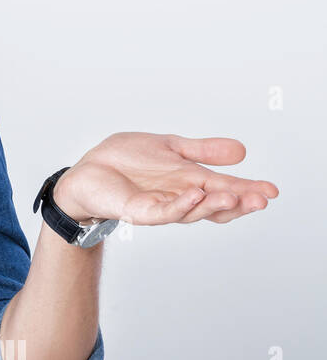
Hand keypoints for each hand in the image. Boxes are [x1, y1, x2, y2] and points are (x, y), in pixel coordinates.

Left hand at [51, 132, 278, 225]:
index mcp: (189, 182)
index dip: (247, 191)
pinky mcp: (138, 211)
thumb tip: (242, 151)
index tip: (272, 190)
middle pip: (214, 205)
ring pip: (192, 211)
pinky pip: (163, 212)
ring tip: (234, 197)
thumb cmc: (124, 160)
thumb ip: (203, 150)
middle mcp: (178, 198)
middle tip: (262, 199)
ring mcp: (160, 206)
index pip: (224, 189)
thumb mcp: (171, 147)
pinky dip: (180, 205)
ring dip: (214, 205)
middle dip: (239, 203)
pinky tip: (195, 195)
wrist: (86, 170)